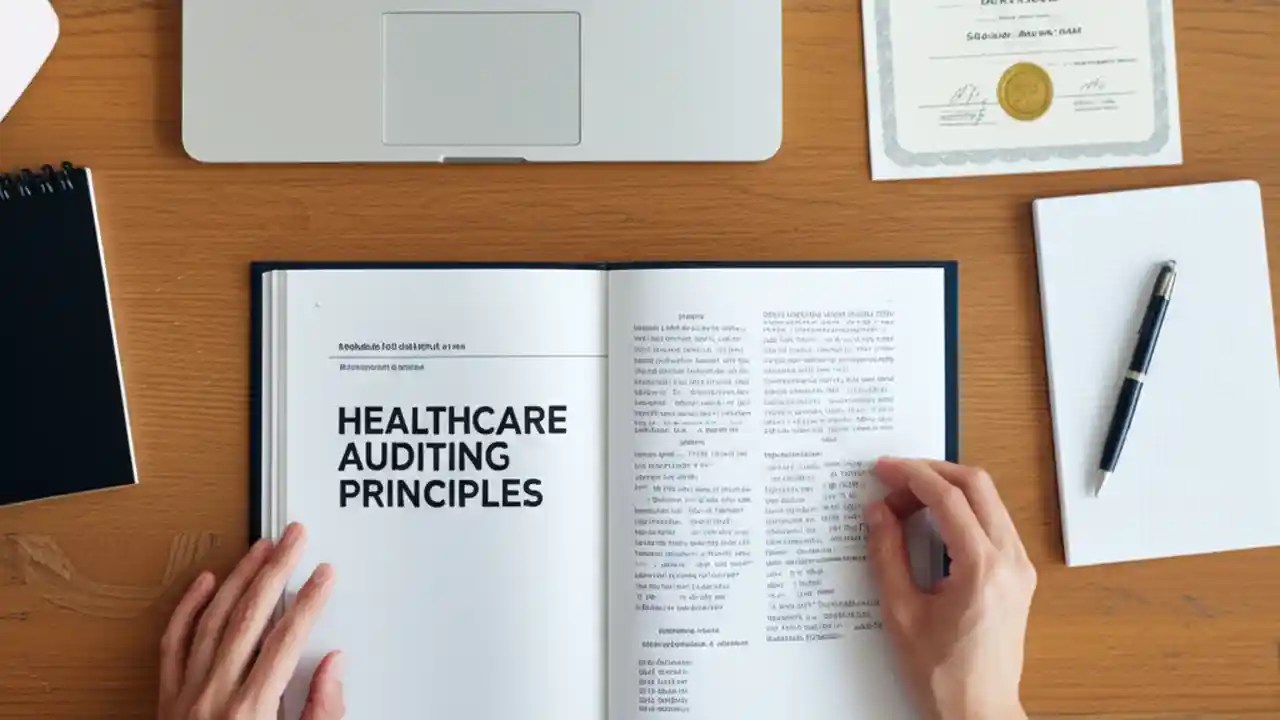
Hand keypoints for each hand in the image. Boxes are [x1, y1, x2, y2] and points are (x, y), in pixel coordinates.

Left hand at [158, 523, 343, 719]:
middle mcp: (213, 696)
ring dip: (238, 578)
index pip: (285, 639)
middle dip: (276, 570)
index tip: (325, 574)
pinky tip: (206, 583)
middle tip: (294, 537)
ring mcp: (185, 696)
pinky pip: (173, 644)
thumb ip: (320, 714)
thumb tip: (332, 668)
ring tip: (260, 548)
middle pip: (248, 616)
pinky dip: (188, 609)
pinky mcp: (166, 700)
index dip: (309, 601)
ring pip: (211, 620)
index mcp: (250, 711)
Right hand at [866, 458, 1035, 719]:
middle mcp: (1010, 560)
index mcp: (982, 567)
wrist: (979, 712)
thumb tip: (877, 511)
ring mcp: (1019, 567)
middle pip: (977, 486)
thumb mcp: (901, 612)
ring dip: (947, 491)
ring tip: (906, 504)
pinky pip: (993, 523)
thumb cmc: (941, 674)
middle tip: (893, 480)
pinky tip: (931, 524)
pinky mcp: (1018, 576)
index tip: (883, 469)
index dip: (911, 475)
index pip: (948, 497)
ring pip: (988, 501)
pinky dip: (962, 511)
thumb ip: (887, 554)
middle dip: (932, 473)